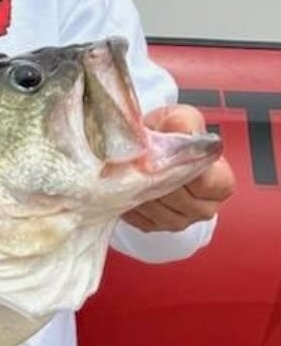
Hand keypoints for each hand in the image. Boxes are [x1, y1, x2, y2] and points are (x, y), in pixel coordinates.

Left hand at [123, 104, 234, 231]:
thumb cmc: (171, 133)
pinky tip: (124, 186)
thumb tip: (181, 129)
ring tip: (128, 171)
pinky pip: (139, 219)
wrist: (152, 147)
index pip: (204, 182)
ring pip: (156, 209)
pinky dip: (129, 202)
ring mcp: (181, 220)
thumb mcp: (181, 118)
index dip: (180, 167)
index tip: (162, 154)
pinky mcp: (156, 226)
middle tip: (137, 160)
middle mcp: (205, 206)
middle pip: (177, 197)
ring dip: (139, 190)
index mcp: (221, 182)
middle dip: (155, 177)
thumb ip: (184, 122)